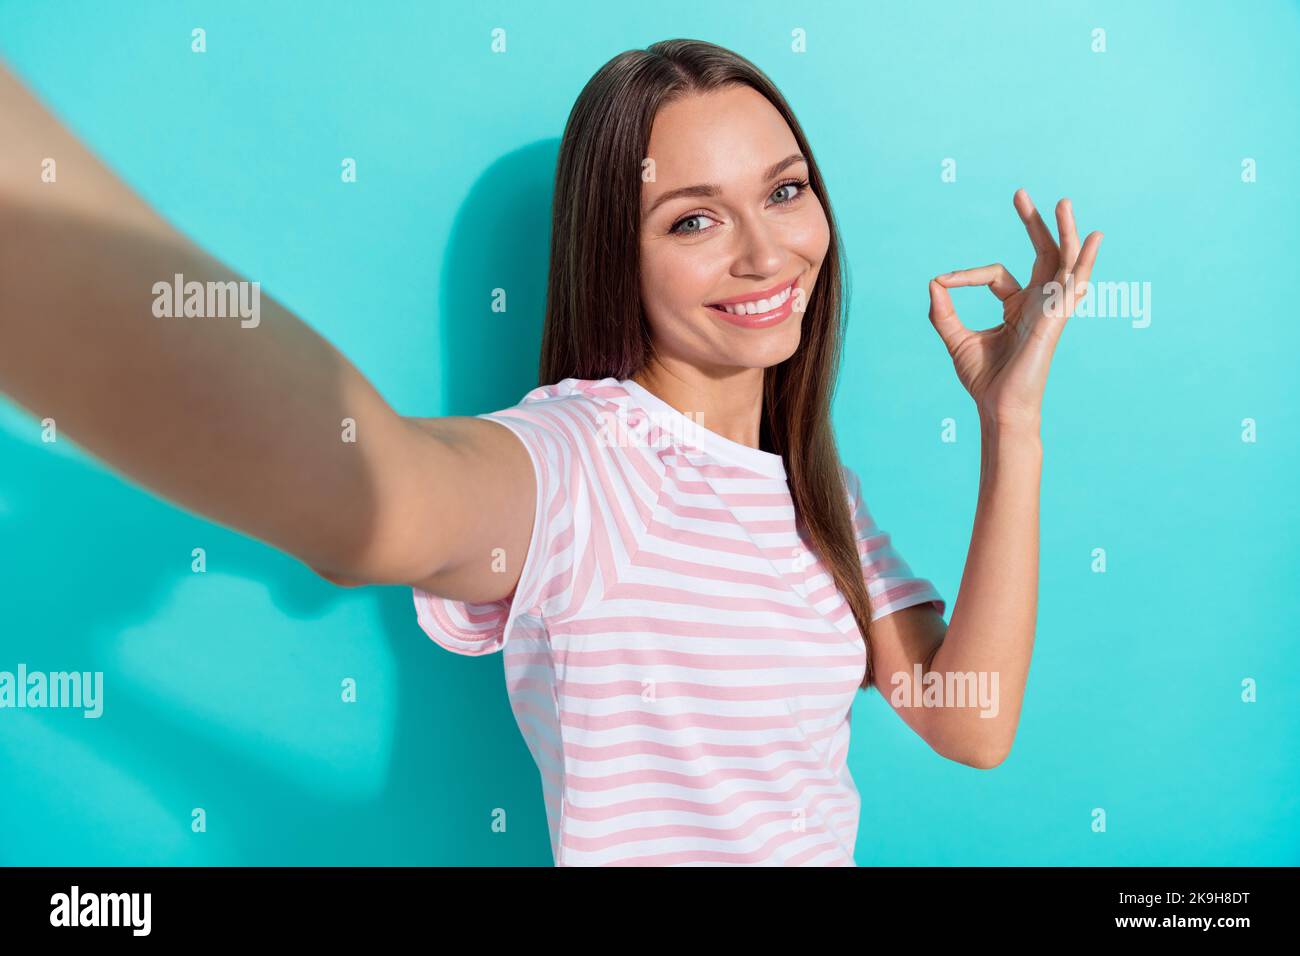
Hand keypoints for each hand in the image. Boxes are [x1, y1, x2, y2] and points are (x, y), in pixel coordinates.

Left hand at [927, 189, 1102, 431]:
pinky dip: (1085, 260)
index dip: (967, 274)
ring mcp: (1050, 309)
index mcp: (1017, 307)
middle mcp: (1038, 304)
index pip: (996, 274)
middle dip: (1033, 224)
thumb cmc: (984, 381)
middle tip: (1018, 194)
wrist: (998, 408)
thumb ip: (943, 311)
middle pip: (1042, 254)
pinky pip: (1075, 284)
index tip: (943, 281)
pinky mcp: (1056, 318)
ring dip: (1064, 231)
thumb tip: (934, 281)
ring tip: (1062, 202)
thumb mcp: (956, 339)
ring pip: (1063, 261)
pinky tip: (1094, 239)